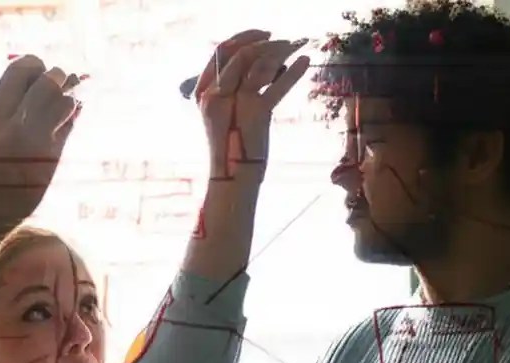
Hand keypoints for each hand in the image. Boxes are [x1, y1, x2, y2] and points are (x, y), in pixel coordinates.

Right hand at [0, 56, 82, 224]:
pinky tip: (63, 117)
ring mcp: (37, 144)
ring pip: (66, 101)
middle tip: (52, 86)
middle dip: (55, 78)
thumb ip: (5, 100)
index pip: (24, 67)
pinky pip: (69, 124)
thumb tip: (39, 73)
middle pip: (50, 80)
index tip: (33, 76)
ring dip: (65, 98)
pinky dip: (69, 115)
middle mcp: (15, 126)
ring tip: (55, 106)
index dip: (34, 66)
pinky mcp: (52, 159)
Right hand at [195, 30, 309, 179]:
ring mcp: (235, 102)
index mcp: (203, 93)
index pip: (219, 52)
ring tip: (298, 46)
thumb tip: (262, 67)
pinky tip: (306, 61)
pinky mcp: (256, 112)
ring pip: (259, 63)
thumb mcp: (227, 116)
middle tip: (287, 40)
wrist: (233, 180)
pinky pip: (277, 86)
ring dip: (281, 50)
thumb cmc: (232, 149)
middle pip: (241, 53)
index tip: (263, 35)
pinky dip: (294, 71)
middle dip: (266, 42)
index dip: (243, 38)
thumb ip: (235, 92)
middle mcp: (215, 94)